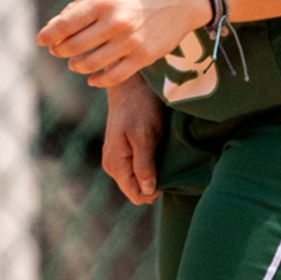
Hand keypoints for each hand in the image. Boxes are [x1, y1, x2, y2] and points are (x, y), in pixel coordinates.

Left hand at [36, 0, 209, 88]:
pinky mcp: (143, 58)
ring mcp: (130, 42)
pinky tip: (91, 77)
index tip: (41, 39)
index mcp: (104, 1)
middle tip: (57, 51)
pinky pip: (113, 76)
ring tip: (73, 63)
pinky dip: (97, 80)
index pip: (66, 24)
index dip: (49, 34)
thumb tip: (57, 23)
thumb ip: (83, 4)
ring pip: (90, 64)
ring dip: (76, 65)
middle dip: (60, 51)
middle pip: (74, 46)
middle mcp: (115, 22)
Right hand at [102, 77, 163, 204]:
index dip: (154, 192)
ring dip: (152, 174)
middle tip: (168, 163)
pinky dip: (148, 165)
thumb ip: (144, 164)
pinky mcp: (121, 151)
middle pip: (136, 190)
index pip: (136, 195)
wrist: (131, 84)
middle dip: (153, 183)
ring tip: (163, 156)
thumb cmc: (139, 107)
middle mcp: (112, 165)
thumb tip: (147, 191)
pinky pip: (135, 169)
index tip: (168, 174)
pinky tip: (157, 152)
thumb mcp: (144, 135)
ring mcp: (115, 158)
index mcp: (116, 164)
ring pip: (136, 180)